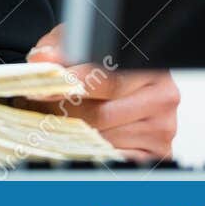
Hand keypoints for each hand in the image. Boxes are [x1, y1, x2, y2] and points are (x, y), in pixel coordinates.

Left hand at [19, 23, 179, 159]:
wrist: (124, 84)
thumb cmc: (100, 65)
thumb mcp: (78, 47)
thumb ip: (59, 50)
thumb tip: (42, 60)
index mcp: (148, 68)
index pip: (107, 80)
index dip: (71, 85)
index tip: (44, 91)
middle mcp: (162, 98)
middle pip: (102, 114)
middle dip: (67, 113)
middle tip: (42, 110)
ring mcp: (162, 129)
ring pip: (105, 139)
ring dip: (76, 134)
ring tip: (58, 121)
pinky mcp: (156, 154)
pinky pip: (116, 158)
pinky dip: (94, 151)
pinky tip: (81, 140)